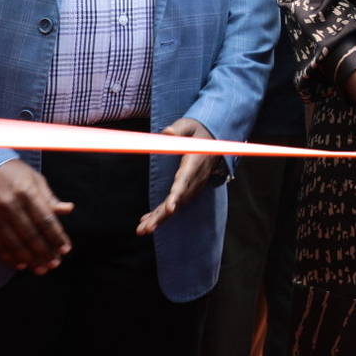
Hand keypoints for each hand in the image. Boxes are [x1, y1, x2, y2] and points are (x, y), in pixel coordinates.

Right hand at [0, 158, 73, 273]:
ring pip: (14, 243)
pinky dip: (8, 257)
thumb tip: (68, 209)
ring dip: (29, 258)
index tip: (65, 249)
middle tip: (54, 264)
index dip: (56, 237)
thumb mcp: (35, 179)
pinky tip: (20, 264)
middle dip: (44, 252)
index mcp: (27, 192)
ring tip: (41, 268)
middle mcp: (10, 205)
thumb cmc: (12, 174)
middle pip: (30, 235)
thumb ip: (50, 198)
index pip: (45, 220)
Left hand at [138, 117, 221, 235]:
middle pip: (179, 199)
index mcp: (194, 161)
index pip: (186, 180)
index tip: (169, 209)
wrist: (213, 139)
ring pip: (176, 205)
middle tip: (147, 228)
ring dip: (159, 219)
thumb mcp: (189, 125)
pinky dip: (161, 214)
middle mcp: (196, 178)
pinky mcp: (188, 189)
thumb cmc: (197, 132)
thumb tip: (167, 133)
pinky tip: (146, 222)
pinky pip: (175, 203)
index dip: (177, 195)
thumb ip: (178, 128)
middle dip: (163, 215)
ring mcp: (193, 185)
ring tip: (142, 230)